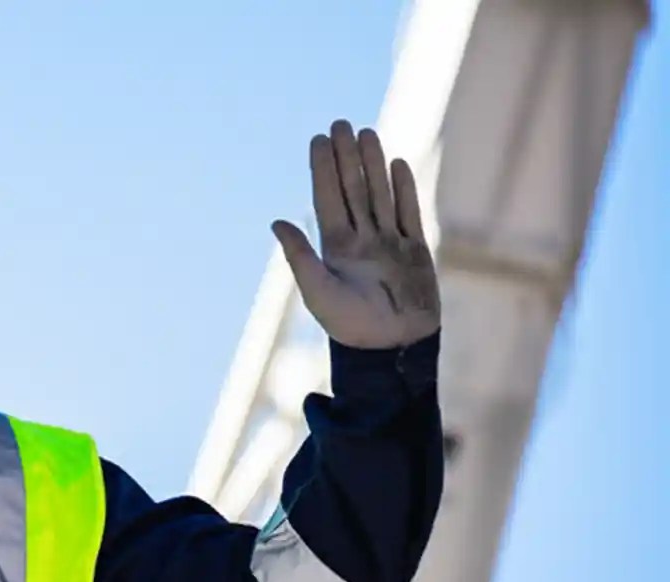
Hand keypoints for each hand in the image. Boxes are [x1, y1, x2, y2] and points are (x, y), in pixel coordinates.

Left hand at [271, 120, 440, 348]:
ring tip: (366, 133)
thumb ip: (299, 255)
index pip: (327, 199)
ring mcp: (389, 243)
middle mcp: (361, 241)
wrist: (392, 349)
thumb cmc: (351, 326)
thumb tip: (275, 221)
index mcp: (335, 248)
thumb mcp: (318, 291)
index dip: (323, 169)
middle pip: (352, 189)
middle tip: (340, 123)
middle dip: (346, 157)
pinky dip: (403, 188)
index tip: (318, 139)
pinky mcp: (415, 251)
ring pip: (379, 194)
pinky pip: (409, 213)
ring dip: (373, 164)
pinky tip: (397, 164)